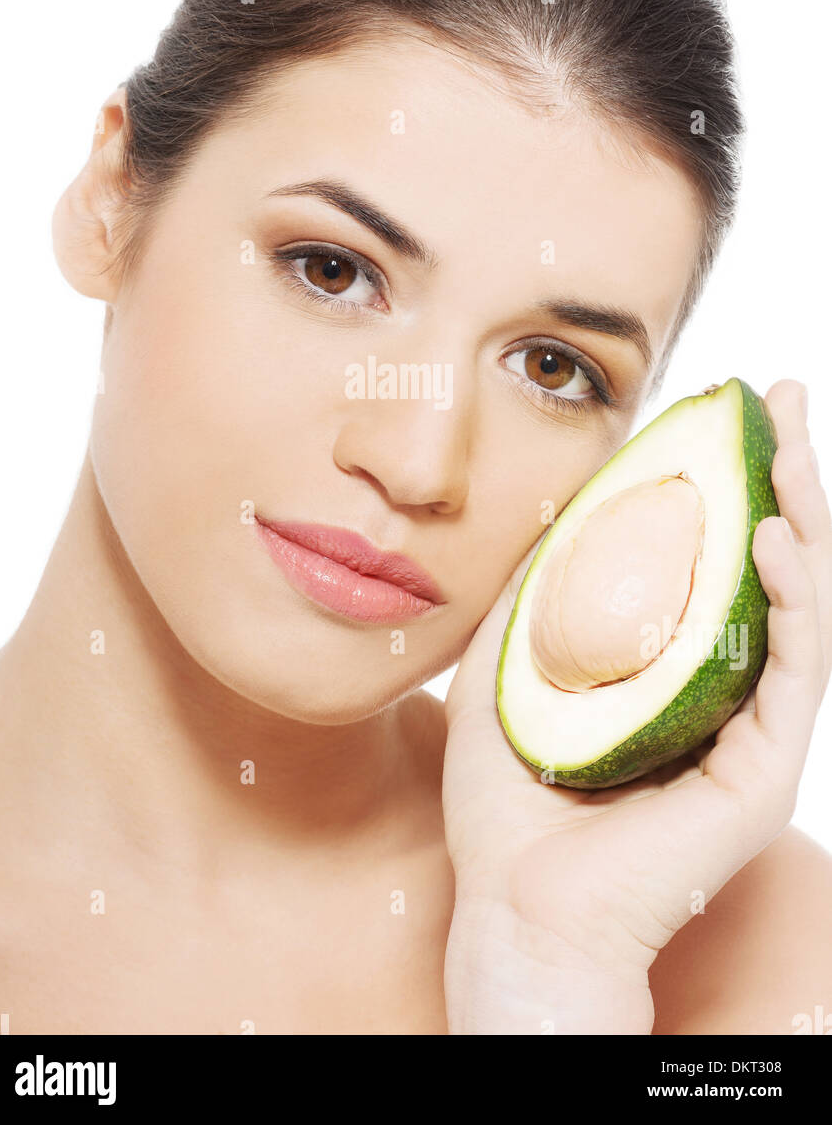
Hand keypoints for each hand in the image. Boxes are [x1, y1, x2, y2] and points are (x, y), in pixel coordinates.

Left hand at [442, 380, 830, 1033]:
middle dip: (785, 476)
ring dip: (804, 519)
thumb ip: (532, 599)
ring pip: (798, 604)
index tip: (720, 407)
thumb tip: (551, 512)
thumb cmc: (505, 802)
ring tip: (792, 447)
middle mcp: (722, 691)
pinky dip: (793, 599)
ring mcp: (750, 730)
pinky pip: (795, 670)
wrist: (511, 908)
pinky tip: (775, 538)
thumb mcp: (504, 671)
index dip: (724, 481)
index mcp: (670, 669)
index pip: (715, 559)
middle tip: (782, 397)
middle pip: (769, 565)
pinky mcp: (764, 770)